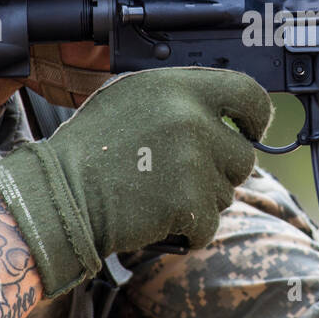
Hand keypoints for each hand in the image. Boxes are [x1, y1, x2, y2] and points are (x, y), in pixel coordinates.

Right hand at [0, 67, 272, 295]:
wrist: (61, 195)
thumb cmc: (93, 148)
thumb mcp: (132, 98)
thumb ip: (181, 100)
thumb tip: (226, 115)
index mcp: (178, 87)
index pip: (249, 95)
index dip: (257, 117)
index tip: (251, 130)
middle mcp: (191, 119)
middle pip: (243, 156)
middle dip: (220, 171)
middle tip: (179, 176)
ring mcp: (193, 162)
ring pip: (227, 193)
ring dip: (201, 200)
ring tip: (157, 193)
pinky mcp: (188, 203)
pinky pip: (209, 224)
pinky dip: (189, 230)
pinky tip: (156, 218)